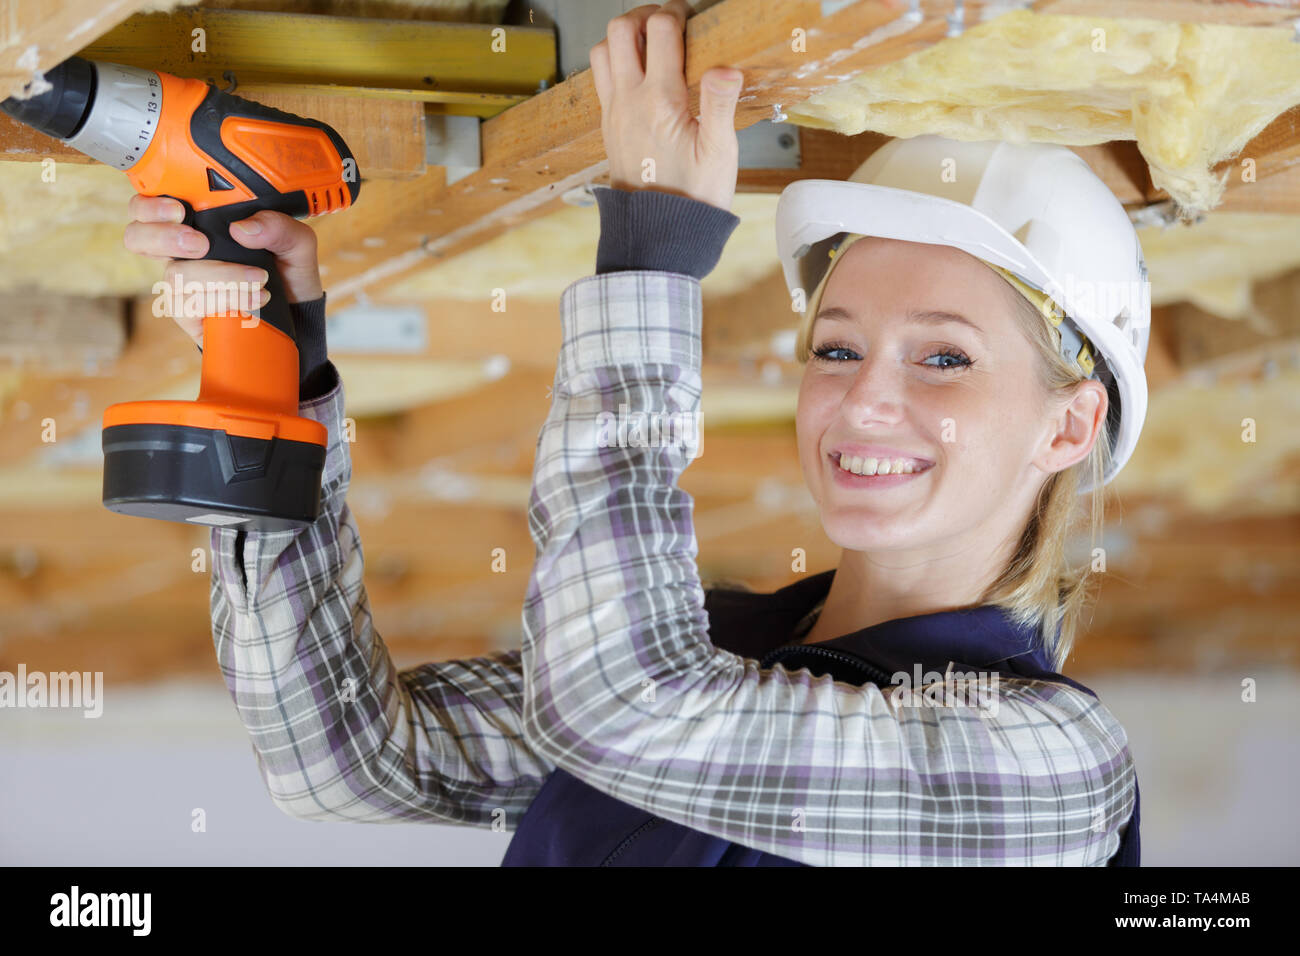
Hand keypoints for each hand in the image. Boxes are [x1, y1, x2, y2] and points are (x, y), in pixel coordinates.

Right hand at [123, 196, 321, 347]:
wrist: (296, 317)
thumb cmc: (287, 272)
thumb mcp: (296, 243)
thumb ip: (279, 227)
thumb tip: (241, 229)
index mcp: (199, 224)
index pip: (151, 205)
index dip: (151, 206)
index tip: (179, 211)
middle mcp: (182, 252)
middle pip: (137, 238)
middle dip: (162, 237)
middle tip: (200, 245)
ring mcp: (183, 284)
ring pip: (174, 275)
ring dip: (220, 276)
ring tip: (259, 279)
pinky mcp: (188, 314)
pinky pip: (189, 306)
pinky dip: (225, 300)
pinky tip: (254, 299)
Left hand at [589, 0, 741, 211]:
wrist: (660, 233)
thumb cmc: (694, 197)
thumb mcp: (719, 153)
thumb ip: (720, 105)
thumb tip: (725, 68)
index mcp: (660, 101)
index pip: (660, 30)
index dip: (676, 12)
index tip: (691, 16)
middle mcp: (629, 101)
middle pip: (619, 30)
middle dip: (644, 16)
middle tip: (668, 22)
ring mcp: (613, 112)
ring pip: (600, 52)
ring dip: (622, 39)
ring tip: (650, 43)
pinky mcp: (608, 126)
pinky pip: (600, 80)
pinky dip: (614, 64)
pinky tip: (639, 75)